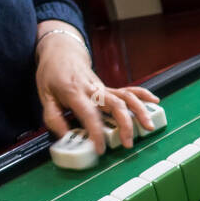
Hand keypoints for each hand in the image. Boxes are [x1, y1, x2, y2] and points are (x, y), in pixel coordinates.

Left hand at [34, 22, 158, 152]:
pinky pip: (128, 90)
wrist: (60, 51)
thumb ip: (54, 118)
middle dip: (125, 125)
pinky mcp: (109, 88)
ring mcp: (103, 88)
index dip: (96, 133)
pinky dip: (143, 94)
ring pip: (126, 97)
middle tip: (128, 143)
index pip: (90, 114)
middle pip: (115, 105)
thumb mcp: (44, 97)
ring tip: (149, 126)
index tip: (100, 149)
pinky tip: (155, 102)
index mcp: (75, 92)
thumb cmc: (52, 75)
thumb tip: (65, 137)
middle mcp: (93, 90)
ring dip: (140, 111)